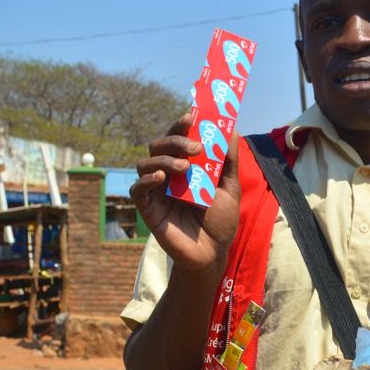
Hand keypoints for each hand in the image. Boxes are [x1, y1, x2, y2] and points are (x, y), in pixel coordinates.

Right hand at [129, 111, 240, 275]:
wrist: (213, 253)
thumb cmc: (220, 221)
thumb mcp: (229, 189)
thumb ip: (228, 162)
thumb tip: (231, 130)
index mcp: (186, 166)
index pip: (178, 139)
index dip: (181, 125)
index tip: (191, 116)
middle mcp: (168, 175)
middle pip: (159, 145)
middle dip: (175, 140)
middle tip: (195, 146)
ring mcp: (156, 191)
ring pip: (146, 163)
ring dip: (164, 160)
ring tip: (184, 169)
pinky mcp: (148, 208)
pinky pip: (138, 189)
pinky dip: (147, 180)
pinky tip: (161, 180)